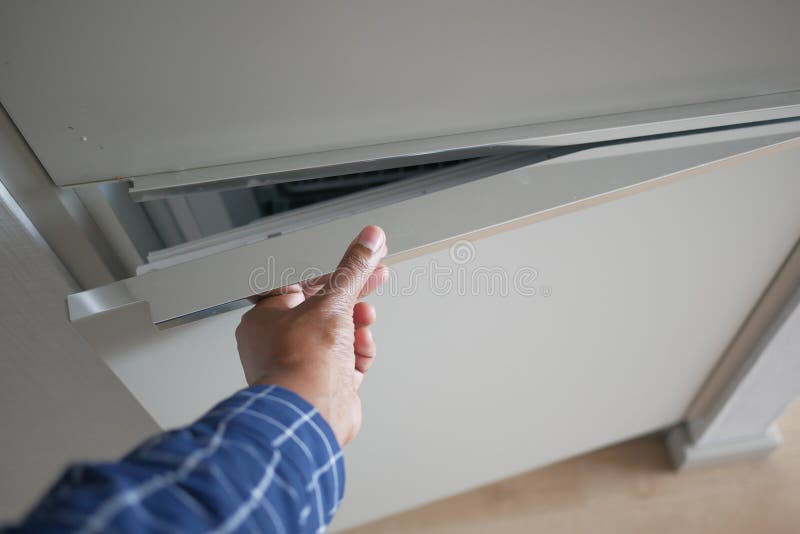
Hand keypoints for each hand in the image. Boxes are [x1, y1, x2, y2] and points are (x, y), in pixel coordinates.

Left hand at [235, 226, 387, 445]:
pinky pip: (346, 362)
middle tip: (374, 280)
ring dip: (356, 328)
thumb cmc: (301, 363)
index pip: (303, 286)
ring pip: (337, 336)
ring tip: (364, 322)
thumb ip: (353, 269)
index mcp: (265, 319)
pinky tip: (361, 352)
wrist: (311, 413)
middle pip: (323, 311)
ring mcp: (301, 366)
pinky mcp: (323, 385)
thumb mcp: (333, 303)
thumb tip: (368, 240)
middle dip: (352, 301)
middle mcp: (279, 344)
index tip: (357, 264)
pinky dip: (358, 355)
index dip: (334, 274)